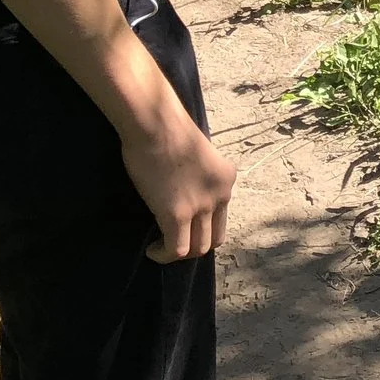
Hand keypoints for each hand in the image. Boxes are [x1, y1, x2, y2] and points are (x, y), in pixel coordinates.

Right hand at [121, 100, 235, 262]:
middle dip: (195, 245)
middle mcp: (221, 194)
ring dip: (180, 253)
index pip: (222, 215)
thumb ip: (197, 175)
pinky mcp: (177, 213)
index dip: (202, 225)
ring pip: (199, 248)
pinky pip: (177, 249)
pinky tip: (152, 250)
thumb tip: (183, 191)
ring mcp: (202, 206)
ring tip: (161, 248)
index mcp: (227, 178)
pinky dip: (165, 255)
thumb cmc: (166, 129)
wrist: (156, 123)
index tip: (183, 225)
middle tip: (173, 241)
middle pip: (216, 237)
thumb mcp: (195, 154)